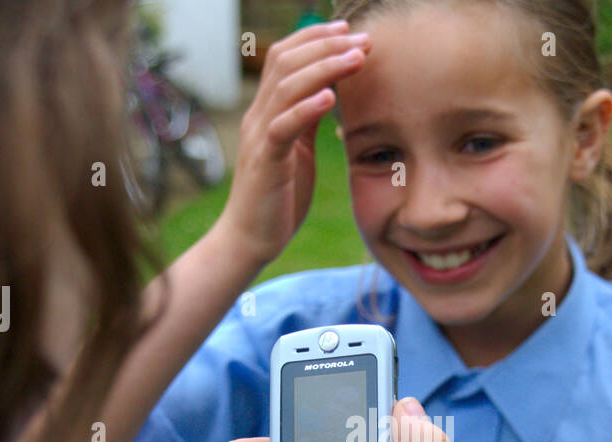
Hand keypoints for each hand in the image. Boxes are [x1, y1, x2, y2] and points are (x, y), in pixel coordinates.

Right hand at [215, 20, 369, 269]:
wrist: (249, 239)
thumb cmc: (278, 198)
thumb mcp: (297, 152)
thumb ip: (307, 121)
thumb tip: (330, 92)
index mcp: (267, 111)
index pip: (284, 58)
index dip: (315, 38)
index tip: (349, 31)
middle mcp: (259, 117)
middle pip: (287, 62)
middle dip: (327, 45)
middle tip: (362, 40)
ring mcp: (260, 138)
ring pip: (287, 88)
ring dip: (325, 69)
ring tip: (357, 59)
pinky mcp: (266, 163)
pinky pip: (283, 128)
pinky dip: (307, 109)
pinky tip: (331, 98)